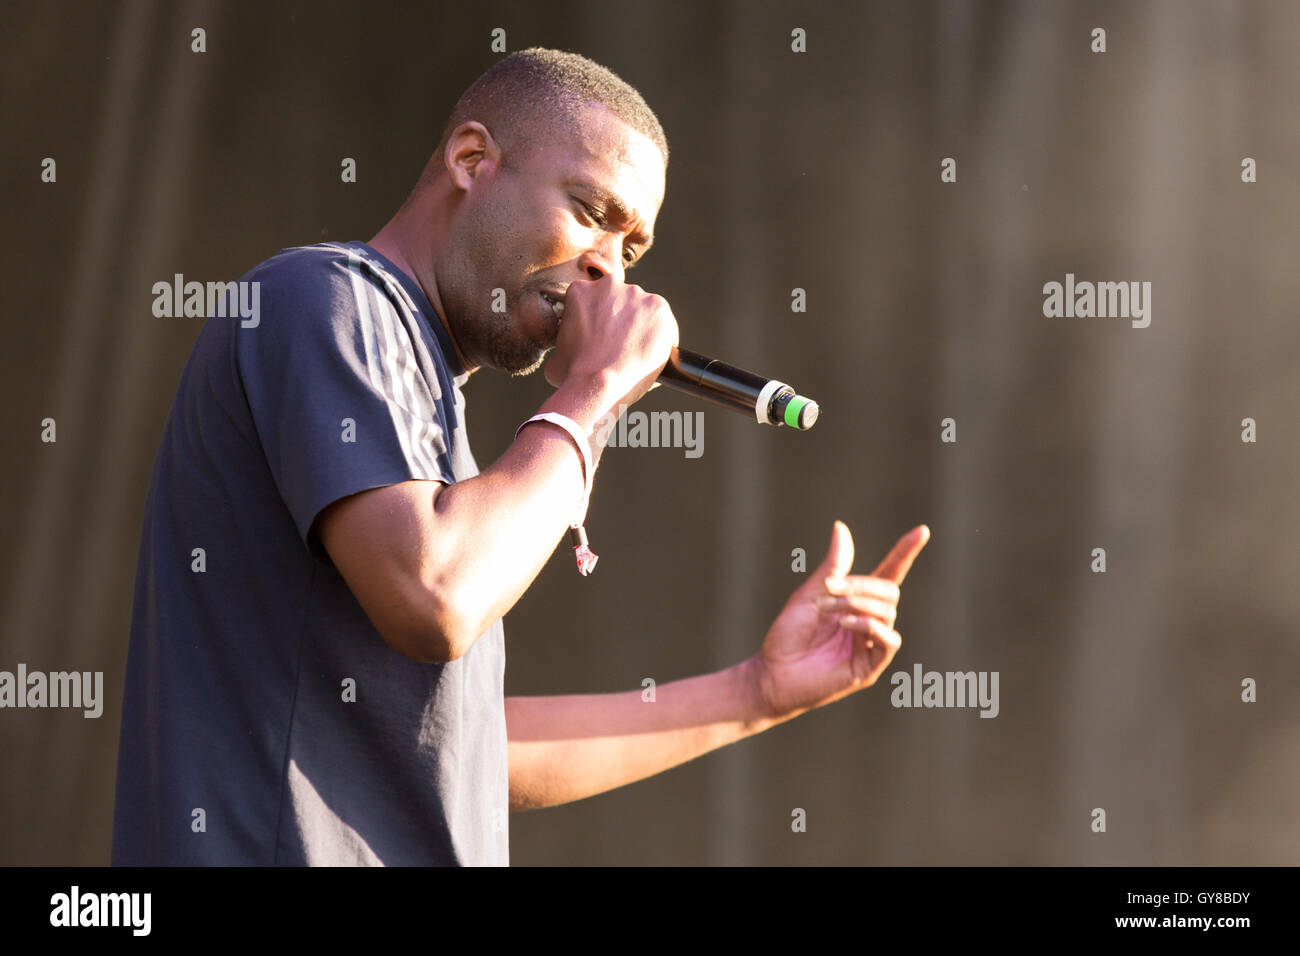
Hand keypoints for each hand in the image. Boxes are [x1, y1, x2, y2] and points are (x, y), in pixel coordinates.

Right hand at [543, 274, 677, 410]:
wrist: (598, 385)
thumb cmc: (573, 374)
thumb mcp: (557, 352)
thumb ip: (566, 340)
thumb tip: (571, 349)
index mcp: (581, 290)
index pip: (597, 301)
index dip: (602, 321)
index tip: (605, 337)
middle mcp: (609, 284)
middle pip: (621, 302)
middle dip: (622, 321)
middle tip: (622, 347)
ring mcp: (636, 294)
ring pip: (643, 311)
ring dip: (642, 328)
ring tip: (638, 354)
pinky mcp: (659, 307)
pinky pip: (664, 323)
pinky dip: (663, 338)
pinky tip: (655, 355)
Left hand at [751, 521, 929, 719]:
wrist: (771, 671)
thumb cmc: (789, 634)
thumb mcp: (811, 593)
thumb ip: (833, 567)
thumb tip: (841, 527)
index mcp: (858, 602)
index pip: (890, 573)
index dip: (906, 552)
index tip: (922, 531)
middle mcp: (869, 621)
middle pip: (889, 591)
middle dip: (861, 585)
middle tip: (828, 590)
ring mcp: (871, 645)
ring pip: (886, 612)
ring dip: (856, 603)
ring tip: (826, 609)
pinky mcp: (869, 667)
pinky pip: (888, 640)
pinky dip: (869, 625)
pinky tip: (845, 624)